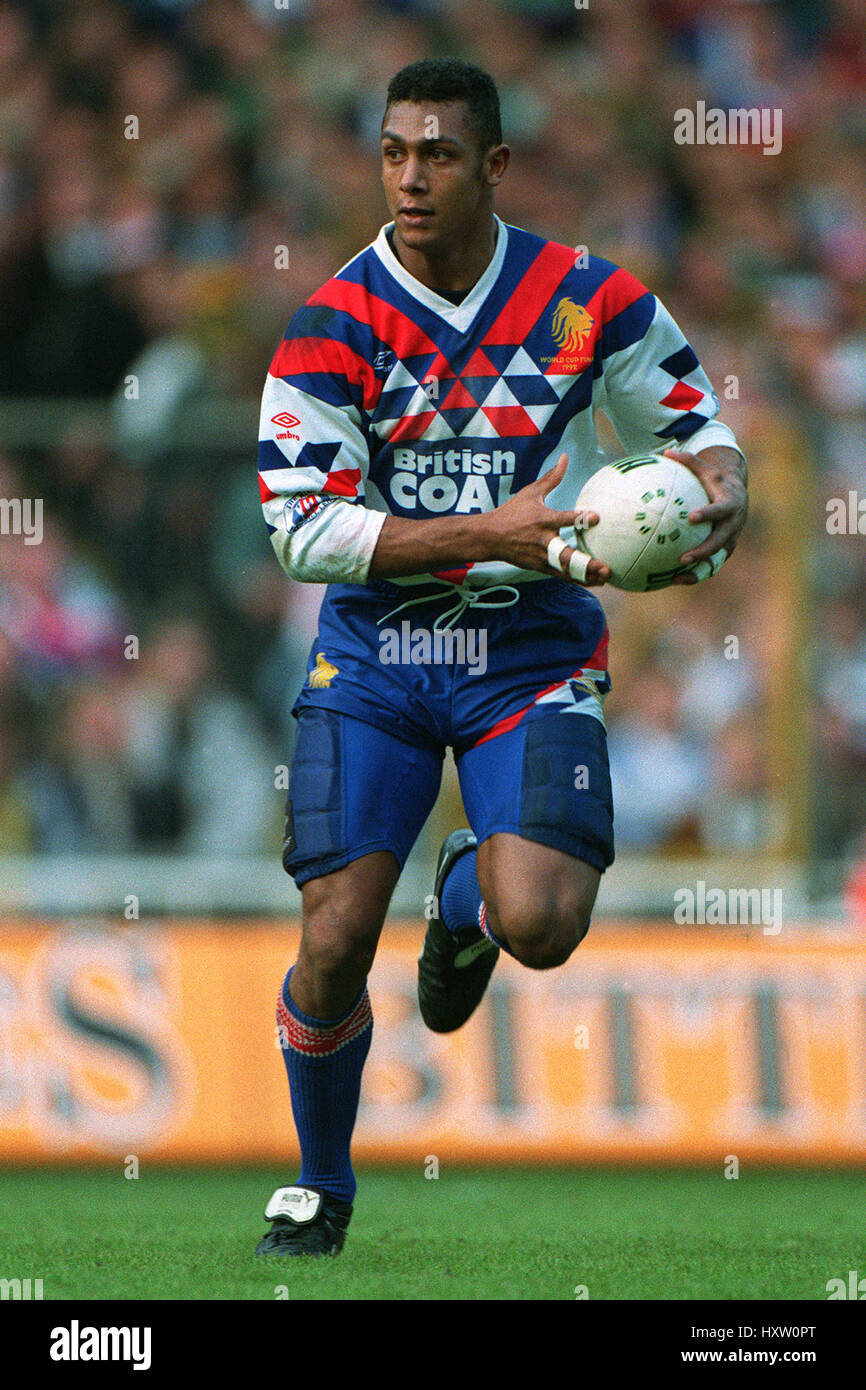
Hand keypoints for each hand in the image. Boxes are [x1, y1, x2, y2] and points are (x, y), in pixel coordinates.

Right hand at [487, 453, 610, 585]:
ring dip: (586, 574)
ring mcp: (542, 557)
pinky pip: (562, 576)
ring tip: (605, 577)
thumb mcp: (530, 492)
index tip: (596, 517)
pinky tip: (595, 582)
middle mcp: (544, 541)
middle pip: (567, 555)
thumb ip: (551, 478)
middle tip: (605, 566)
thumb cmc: (511, 513)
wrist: (490, 537)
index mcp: (543, 520)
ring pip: (566, 569)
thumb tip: (566, 457)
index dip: (580, 518)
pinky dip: (578, 579)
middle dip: (586, 562)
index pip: (564, 519)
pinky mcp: (540, 567)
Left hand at [662, 445, 747, 585]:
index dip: (707, 514)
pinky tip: (673, 580)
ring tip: (676, 576)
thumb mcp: (707, 470)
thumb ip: (689, 462)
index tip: (691, 517)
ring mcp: (730, 541)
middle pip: (720, 542)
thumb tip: (666, 451)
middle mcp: (732, 526)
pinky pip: (710, 567)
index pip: (719, 511)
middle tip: (682, 557)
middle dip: (703, 551)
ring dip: (698, 570)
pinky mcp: (724, 552)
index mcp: (730, 505)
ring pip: (716, 560)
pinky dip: (695, 575)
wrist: (739, 498)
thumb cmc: (717, 483)